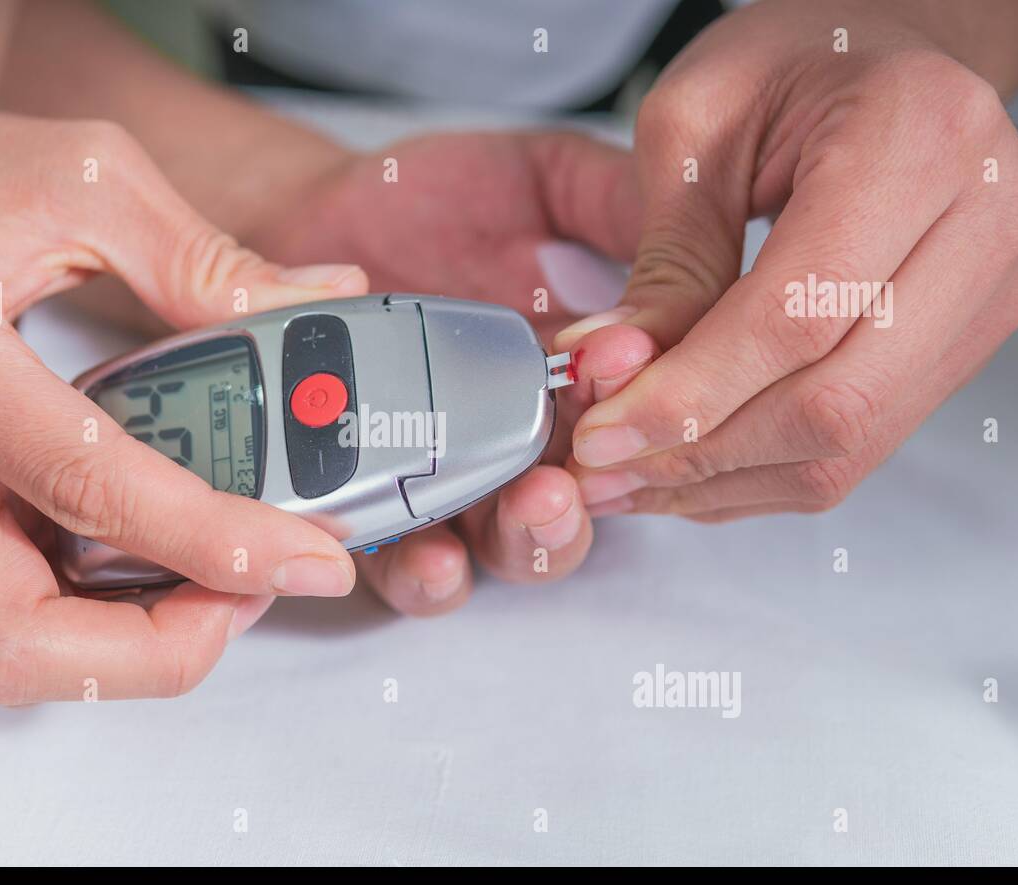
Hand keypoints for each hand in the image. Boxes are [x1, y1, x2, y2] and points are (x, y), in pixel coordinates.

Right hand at [0, 105, 368, 702]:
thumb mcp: (94, 177)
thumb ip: (207, 261)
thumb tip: (321, 305)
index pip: (84, 486)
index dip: (211, 541)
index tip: (309, 557)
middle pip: (10, 635)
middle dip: (151, 649)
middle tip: (250, 597)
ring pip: (7, 648)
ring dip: (128, 647)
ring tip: (223, 582)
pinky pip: (18, 613)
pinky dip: (105, 620)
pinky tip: (174, 564)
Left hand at [249, 131, 651, 612]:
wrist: (312, 211)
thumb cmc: (429, 201)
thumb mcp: (543, 179)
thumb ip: (614, 202)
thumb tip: (704, 229)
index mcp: (577, 384)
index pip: (635, 416)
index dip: (648, 403)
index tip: (636, 365)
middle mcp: (521, 447)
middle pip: (581, 509)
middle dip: (592, 502)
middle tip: (578, 479)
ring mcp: (446, 484)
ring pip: (502, 553)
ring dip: (526, 544)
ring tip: (529, 512)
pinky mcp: (369, 503)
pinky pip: (398, 566)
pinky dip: (423, 572)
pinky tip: (428, 550)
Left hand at [557, 0, 1017, 521]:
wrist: (885, 55)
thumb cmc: (791, 62)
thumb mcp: (693, 127)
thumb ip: (664, 259)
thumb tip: (611, 375)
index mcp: (917, 137)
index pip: (798, 314)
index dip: (690, 395)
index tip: (599, 429)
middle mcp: (985, 219)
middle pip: (834, 402)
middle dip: (697, 453)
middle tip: (600, 465)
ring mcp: (992, 290)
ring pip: (847, 446)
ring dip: (720, 479)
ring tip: (627, 474)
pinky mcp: (968, 342)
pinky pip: (857, 446)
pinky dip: (757, 471)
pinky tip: (684, 465)